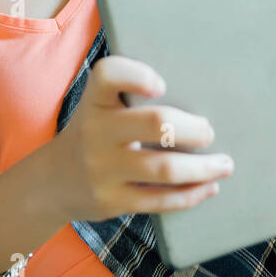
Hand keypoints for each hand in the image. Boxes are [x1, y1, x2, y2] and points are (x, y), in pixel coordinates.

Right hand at [49, 55, 234, 223]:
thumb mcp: (97, 108)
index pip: (108, 75)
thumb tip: (198, 95)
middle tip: (209, 132)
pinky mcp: (113, 201)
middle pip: (155, 124)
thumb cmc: (92, 134)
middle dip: (194, 129)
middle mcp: (96, 132)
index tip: (161, 85)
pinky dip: (191, 194)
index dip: (136, 75)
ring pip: (166, 168)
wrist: (51, 183)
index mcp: (94, 101)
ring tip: (224, 164)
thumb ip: (128, 95)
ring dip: (204, 167)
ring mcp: (103, 170)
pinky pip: (161, 200)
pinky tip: (209, 186)